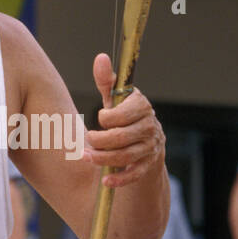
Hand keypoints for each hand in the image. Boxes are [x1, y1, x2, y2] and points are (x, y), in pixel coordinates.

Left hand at [82, 54, 164, 188]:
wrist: (144, 142)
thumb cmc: (124, 117)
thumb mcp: (115, 100)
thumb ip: (106, 82)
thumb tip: (101, 57)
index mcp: (142, 106)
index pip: (126, 113)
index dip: (109, 117)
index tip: (100, 118)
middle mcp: (150, 127)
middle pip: (123, 137)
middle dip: (101, 140)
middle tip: (89, 140)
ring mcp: (150, 147)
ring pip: (127, 156)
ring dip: (104, 158)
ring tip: (87, 157)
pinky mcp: (148, 165)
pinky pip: (135, 174)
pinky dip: (120, 179)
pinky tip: (105, 181)